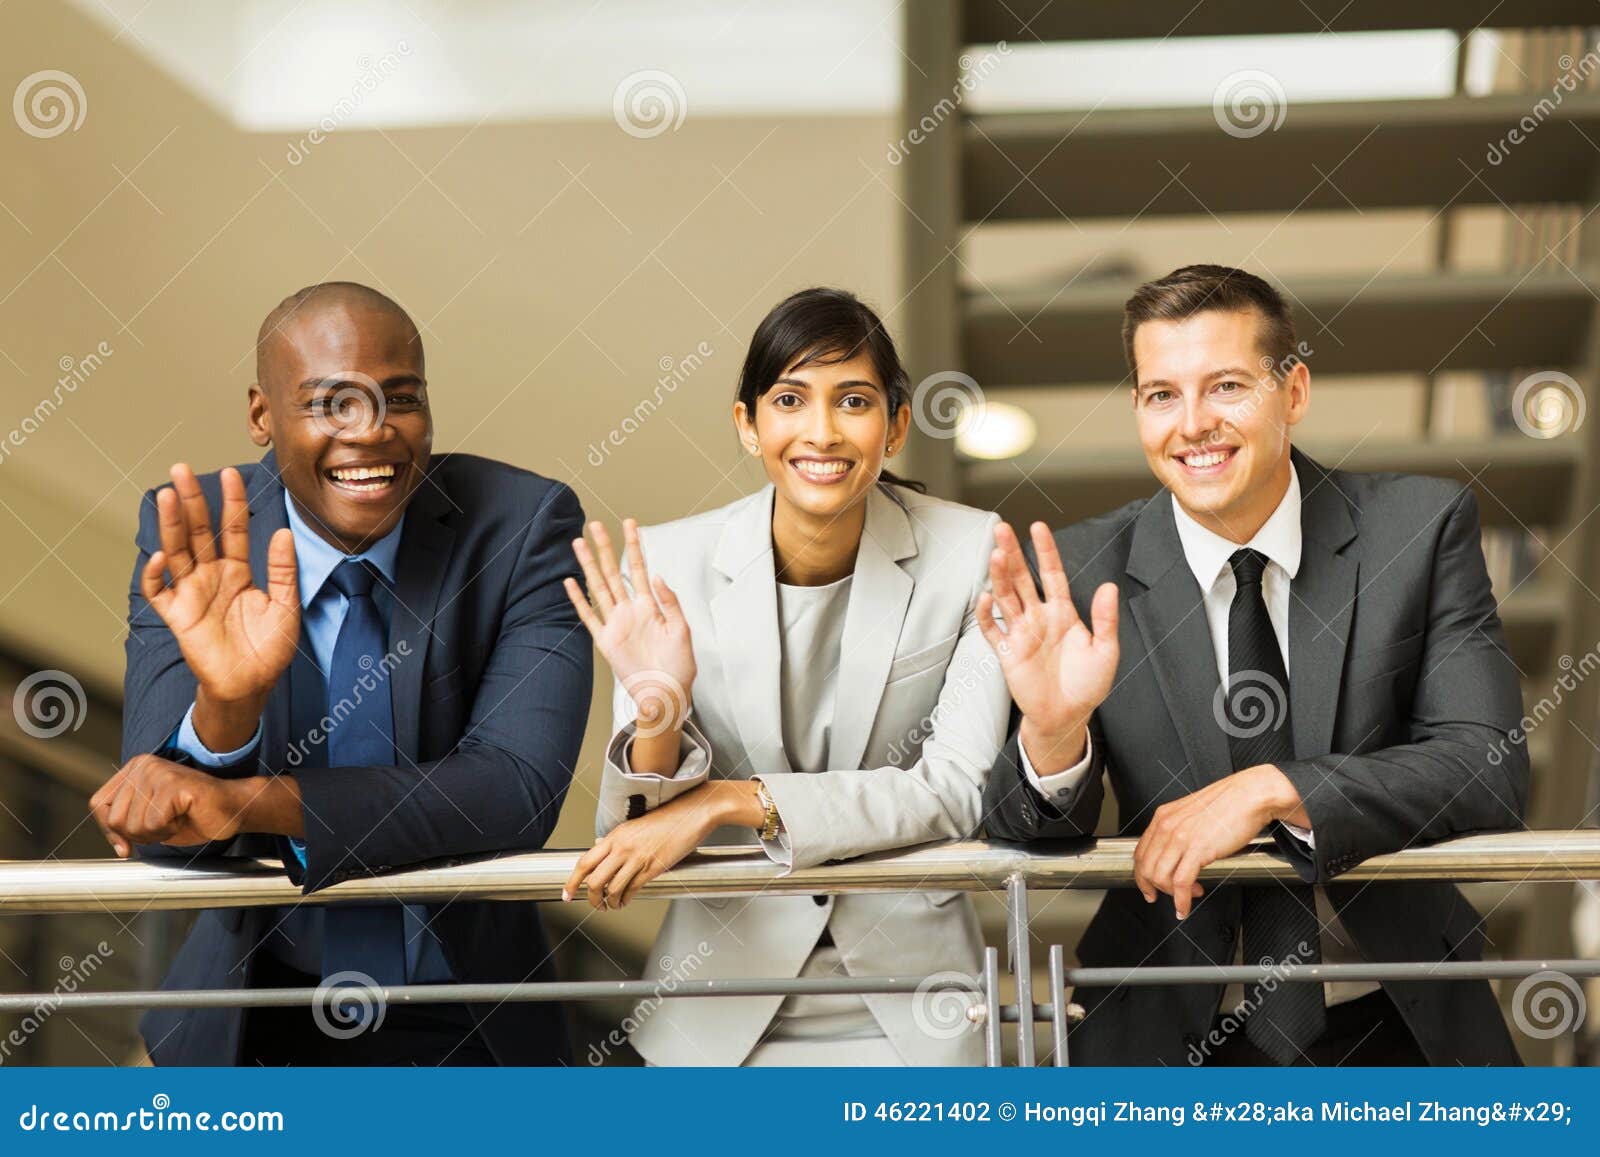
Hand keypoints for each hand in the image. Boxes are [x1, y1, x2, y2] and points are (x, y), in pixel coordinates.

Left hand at [90, 755, 249, 856]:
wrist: (232, 809)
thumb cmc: (194, 816)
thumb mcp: (152, 820)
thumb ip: (128, 824)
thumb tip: (117, 846)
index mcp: (135, 769)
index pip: (99, 803)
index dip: (109, 831)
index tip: (126, 847)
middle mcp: (143, 765)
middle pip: (115, 819)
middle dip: (138, 835)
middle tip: (164, 827)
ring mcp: (157, 772)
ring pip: (133, 824)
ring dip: (156, 834)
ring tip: (176, 820)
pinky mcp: (172, 784)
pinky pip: (153, 823)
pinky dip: (168, 830)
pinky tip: (184, 817)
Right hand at [142, 464, 298, 748]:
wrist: (251, 685)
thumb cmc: (269, 648)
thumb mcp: (285, 607)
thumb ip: (282, 571)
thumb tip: (283, 532)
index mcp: (237, 571)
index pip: (231, 528)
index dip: (231, 502)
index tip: (230, 473)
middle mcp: (211, 576)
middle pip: (197, 531)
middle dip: (190, 500)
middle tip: (181, 468)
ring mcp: (191, 593)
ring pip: (175, 551)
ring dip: (170, 524)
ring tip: (167, 494)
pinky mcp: (177, 615)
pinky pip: (158, 591)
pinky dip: (154, 574)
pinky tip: (160, 557)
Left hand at [562, 781, 762, 908]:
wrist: (693, 812)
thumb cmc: (668, 818)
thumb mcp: (636, 826)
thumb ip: (618, 840)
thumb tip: (601, 849)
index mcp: (616, 835)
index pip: (584, 861)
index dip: (572, 881)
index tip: (567, 894)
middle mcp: (622, 846)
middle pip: (594, 880)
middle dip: (591, 898)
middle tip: (594, 905)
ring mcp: (638, 857)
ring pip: (612, 889)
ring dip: (610, 903)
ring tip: (613, 906)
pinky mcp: (654, 867)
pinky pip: (632, 889)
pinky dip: (626, 899)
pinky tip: (626, 901)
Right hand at [565, 519, 695, 772]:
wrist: (666, 694)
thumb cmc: (679, 666)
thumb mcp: (682, 630)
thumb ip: (670, 602)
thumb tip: (657, 577)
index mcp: (650, 606)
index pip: (638, 568)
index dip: (633, 546)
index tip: (629, 524)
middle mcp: (630, 611)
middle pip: (613, 572)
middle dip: (605, 548)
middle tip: (595, 524)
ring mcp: (616, 624)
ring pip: (599, 588)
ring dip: (588, 566)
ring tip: (578, 543)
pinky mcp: (606, 641)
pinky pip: (589, 616)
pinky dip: (579, 600)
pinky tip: (570, 582)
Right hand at [976, 521, 1118, 773]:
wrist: (1067, 716)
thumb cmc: (1087, 684)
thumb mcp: (1106, 651)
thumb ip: (1105, 619)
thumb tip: (1109, 587)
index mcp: (1062, 613)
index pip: (1052, 574)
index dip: (1046, 551)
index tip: (1039, 527)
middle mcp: (1038, 618)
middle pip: (1022, 579)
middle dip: (1013, 553)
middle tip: (1002, 529)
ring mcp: (1021, 633)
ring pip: (1006, 598)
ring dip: (999, 577)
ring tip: (996, 554)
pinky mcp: (1007, 653)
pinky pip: (993, 630)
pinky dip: (986, 615)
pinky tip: (985, 599)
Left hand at [1132, 764, 1307, 917]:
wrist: (1250, 795)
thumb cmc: (1229, 803)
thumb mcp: (1192, 812)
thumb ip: (1179, 829)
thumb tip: (1176, 851)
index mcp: (1164, 816)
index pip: (1140, 852)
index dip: (1142, 874)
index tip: (1148, 885)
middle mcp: (1167, 826)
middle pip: (1145, 867)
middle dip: (1153, 888)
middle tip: (1163, 896)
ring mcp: (1181, 838)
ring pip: (1159, 877)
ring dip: (1171, 894)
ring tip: (1188, 894)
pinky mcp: (1198, 850)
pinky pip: (1180, 883)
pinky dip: (1181, 901)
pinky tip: (1185, 906)